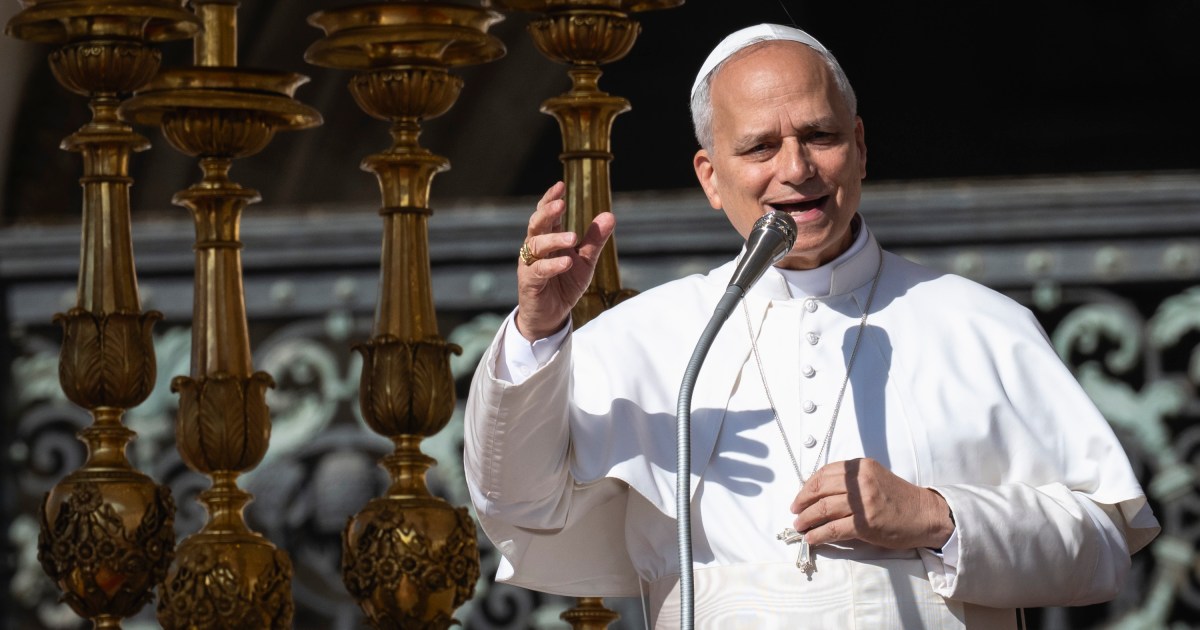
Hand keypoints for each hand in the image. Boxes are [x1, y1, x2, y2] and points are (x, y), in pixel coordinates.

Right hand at [515, 181, 615, 340]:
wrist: (552, 315)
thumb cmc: (565, 284)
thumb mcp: (585, 261)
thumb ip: (595, 240)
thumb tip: (610, 215)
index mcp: (549, 238)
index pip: (547, 214)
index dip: (550, 199)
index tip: (560, 185)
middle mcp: (536, 248)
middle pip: (536, 224)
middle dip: (547, 212)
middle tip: (561, 204)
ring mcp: (530, 264)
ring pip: (536, 245)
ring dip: (554, 239)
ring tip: (573, 237)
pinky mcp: (529, 282)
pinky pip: (538, 270)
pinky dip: (552, 265)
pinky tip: (567, 262)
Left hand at [790, 458, 953, 549]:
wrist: (925, 515)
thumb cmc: (898, 498)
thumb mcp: (874, 478)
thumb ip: (850, 481)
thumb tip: (819, 492)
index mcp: (861, 468)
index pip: (824, 473)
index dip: (807, 486)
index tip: (800, 497)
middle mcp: (860, 482)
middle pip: (820, 490)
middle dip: (802, 502)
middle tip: (795, 512)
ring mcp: (863, 503)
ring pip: (823, 509)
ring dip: (806, 519)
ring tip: (799, 526)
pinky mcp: (866, 524)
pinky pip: (834, 529)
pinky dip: (819, 534)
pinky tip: (811, 538)